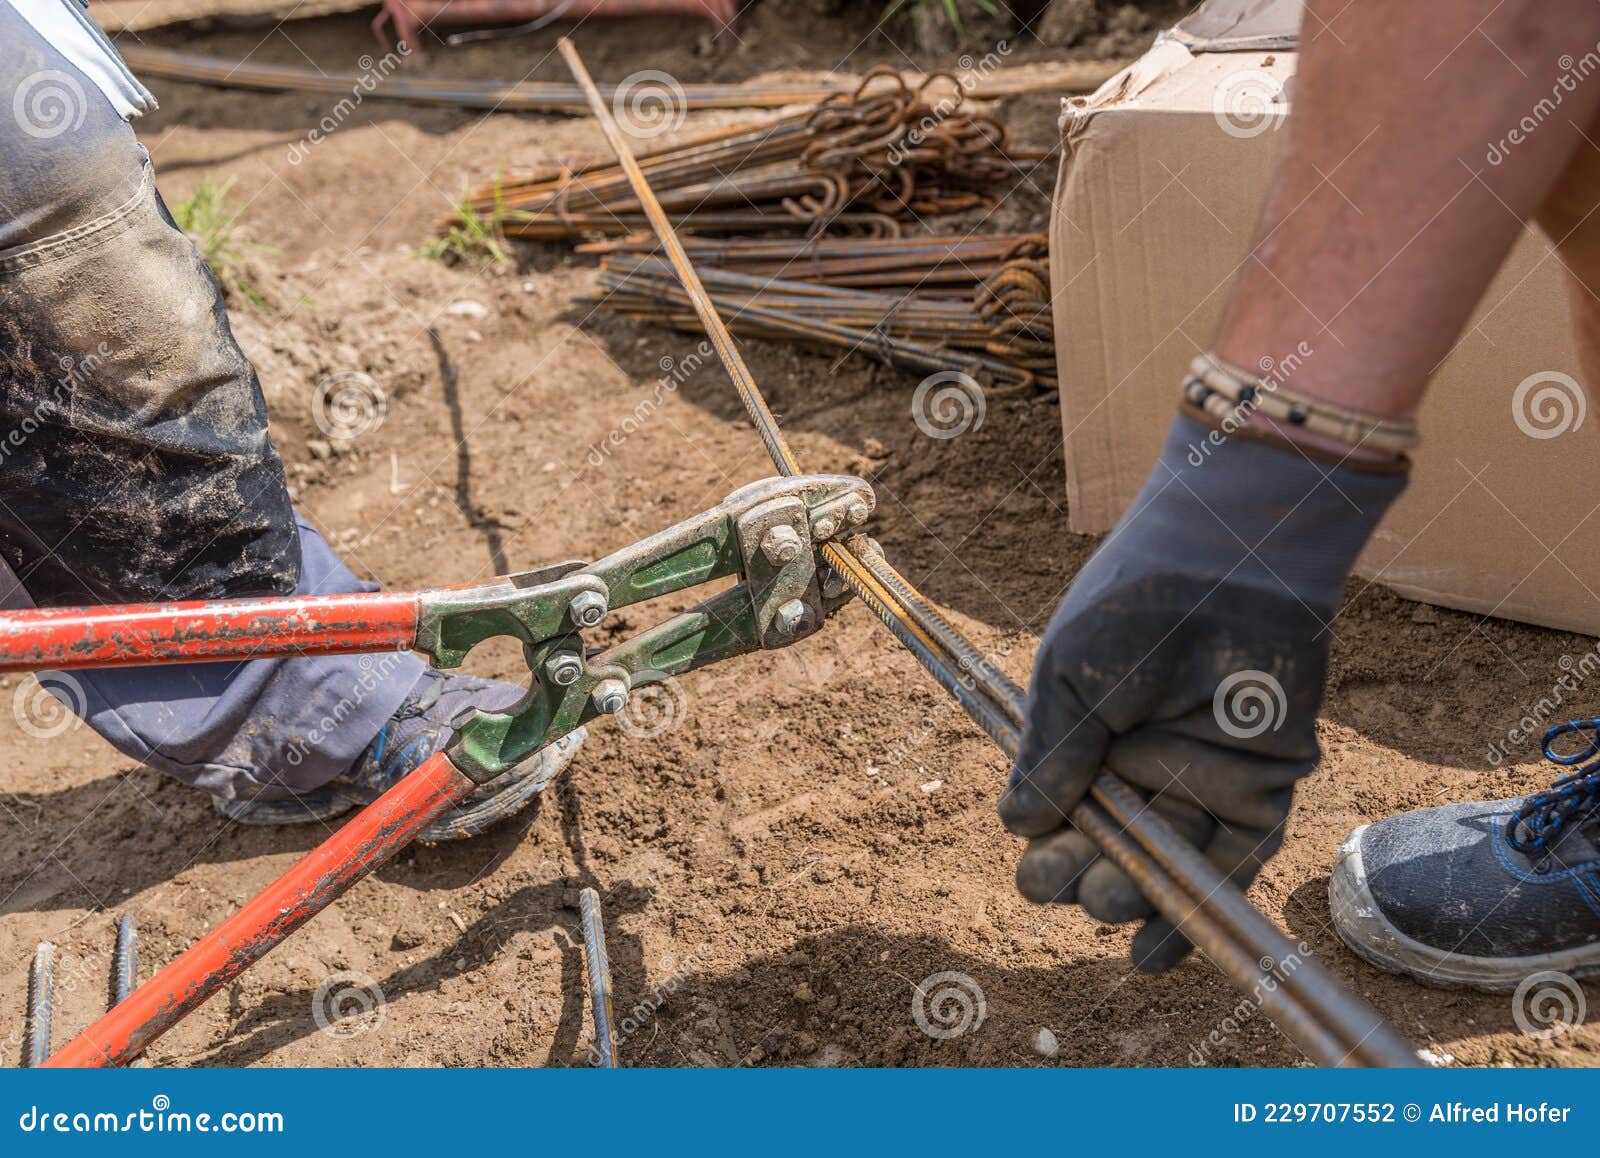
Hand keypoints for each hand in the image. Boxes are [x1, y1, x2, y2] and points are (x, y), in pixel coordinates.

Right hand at [1001, 412, 1405, 969]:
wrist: (1230, 560)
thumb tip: (1016, 825)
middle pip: (1109, 848)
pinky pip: (1231, 861)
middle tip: (1073, 887)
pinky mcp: (1260, 786)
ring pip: (1164, 863)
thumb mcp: (1070, 677)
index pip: (1059, 816)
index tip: (1037, 873)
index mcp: (1088, 736)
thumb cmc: (1134, 606)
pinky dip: (1197, 908)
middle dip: (1085, 880)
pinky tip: (1157, 950)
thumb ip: (1049, 752)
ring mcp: (1201, 777)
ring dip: (1135, 898)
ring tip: (1113, 903)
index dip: (1047, 854)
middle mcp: (1141, 764)